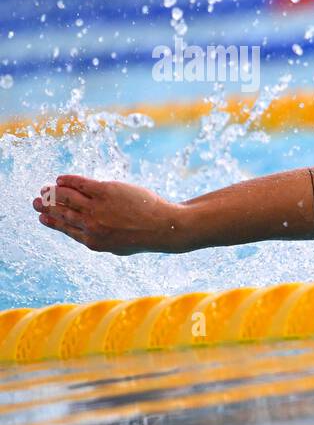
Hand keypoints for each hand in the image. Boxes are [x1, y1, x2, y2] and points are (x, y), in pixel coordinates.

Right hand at [33, 174, 188, 254]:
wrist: (164, 227)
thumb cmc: (143, 236)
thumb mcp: (117, 245)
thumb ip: (98, 239)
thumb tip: (83, 233)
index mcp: (93, 241)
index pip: (65, 229)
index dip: (51, 222)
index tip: (41, 217)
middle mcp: (91, 225)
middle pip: (62, 213)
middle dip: (46, 206)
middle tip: (37, 201)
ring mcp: (97, 208)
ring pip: (66, 197)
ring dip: (53, 192)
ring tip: (46, 189)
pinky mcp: (105, 191)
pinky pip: (79, 183)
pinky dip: (68, 180)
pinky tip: (61, 179)